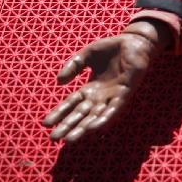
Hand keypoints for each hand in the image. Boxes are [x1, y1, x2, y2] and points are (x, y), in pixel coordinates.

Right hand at [42, 30, 160, 141]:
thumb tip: (59, 82)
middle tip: (53, 139)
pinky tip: (93, 128)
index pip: (71, 103)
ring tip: (70, 139)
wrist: (135, 41)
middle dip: (68, 126)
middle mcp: (100, 96)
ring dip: (83, 128)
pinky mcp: (125, 93)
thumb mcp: (87, 54)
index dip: (59, 113)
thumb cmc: (112, 48)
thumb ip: (73, 66)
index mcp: (90, 88)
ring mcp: (112, 96)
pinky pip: (114, 108)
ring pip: (95, 115)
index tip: (45, 124)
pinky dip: (104, 118)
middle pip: (81, 113)